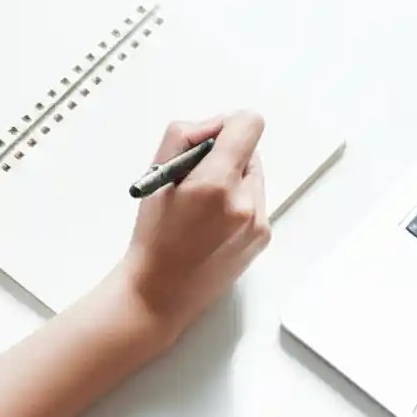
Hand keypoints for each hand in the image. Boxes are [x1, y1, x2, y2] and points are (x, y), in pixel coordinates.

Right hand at [114, 110, 271, 346]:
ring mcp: (259, 223)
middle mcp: (245, 203)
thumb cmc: (153, 235)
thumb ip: (185, 136)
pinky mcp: (263, 238)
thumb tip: (218, 124)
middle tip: (196, 182)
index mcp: (216, 184)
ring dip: (232, 182)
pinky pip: (256, 204)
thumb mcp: (156, 175)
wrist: (160, 293)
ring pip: (254, 179)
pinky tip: (212, 226)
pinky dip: (237, 205)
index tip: (211, 142)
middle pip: (250, 153)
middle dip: (226, 158)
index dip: (229, 126)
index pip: (249, 125)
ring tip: (202, 209)